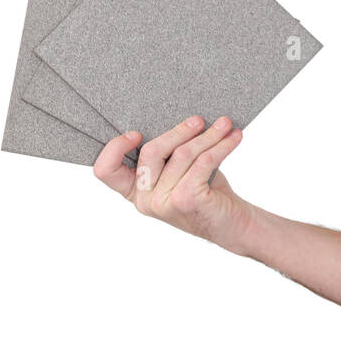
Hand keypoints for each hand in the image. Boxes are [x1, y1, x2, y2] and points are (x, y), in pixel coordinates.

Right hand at [94, 115, 253, 251]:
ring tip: (226, 125)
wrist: (234, 223)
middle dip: (179, 131)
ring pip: (183, 154)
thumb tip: (182, 116)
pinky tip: (235, 137)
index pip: (106, 171)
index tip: (137, 133)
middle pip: (151, 151)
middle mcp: (144, 200)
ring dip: (210, 136)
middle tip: (200, 120)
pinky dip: (222, 146)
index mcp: (135, 191)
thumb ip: (169, 153)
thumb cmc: (206, 192)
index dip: (114, 148)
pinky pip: (203, 161)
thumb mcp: (180, 172)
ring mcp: (163, 203)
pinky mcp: (186, 200)